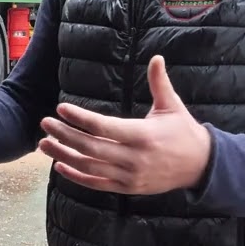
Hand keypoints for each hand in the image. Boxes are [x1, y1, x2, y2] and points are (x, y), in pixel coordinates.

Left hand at [38, 55, 211, 194]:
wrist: (201, 166)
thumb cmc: (183, 131)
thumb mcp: (172, 105)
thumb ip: (160, 82)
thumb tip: (156, 57)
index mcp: (143, 135)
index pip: (104, 127)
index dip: (80, 118)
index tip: (61, 108)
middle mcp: (134, 158)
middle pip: (91, 148)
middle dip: (65, 135)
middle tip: (45, 123)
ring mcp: (130, 176)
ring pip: (89, 167)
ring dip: (64, 155)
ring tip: (44, 143)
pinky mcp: (128, 188)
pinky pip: (97, 184)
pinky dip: (77, 176)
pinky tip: (60, 165)